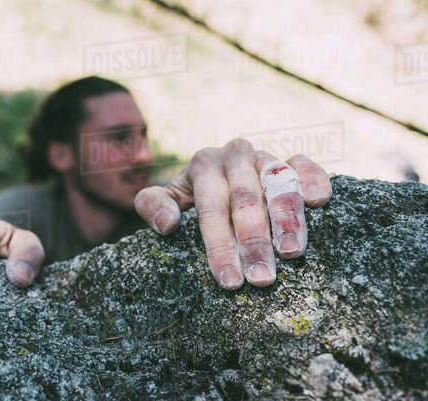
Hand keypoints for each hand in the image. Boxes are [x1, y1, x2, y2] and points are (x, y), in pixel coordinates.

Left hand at [134, 138, 330, 289]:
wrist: (217, 172)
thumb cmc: (190, 195)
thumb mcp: (165, 198)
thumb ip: (153, 205)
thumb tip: (168, 224)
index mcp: (203, 165)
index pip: (211, 207)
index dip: (219, 244)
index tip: (228, 280)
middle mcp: (235, 156)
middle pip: (246, 198)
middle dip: (253, 241)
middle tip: (261, 278)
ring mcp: (265, 156)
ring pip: (278, 182)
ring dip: (287, 217)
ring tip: (291, 252)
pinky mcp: (291, 160)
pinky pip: (305, 165)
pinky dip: (314, 179)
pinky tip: (318, 201)